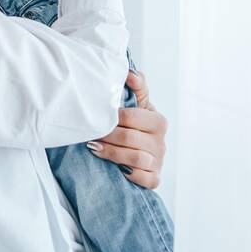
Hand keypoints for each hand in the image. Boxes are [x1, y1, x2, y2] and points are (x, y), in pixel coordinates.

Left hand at [87, 69, 166, 187]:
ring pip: (135, 159)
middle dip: (107, 137)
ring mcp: (159, 161)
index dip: (111, 118)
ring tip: (94, 148)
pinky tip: (114, 169)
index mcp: (158, 121)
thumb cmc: (137, 126)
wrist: (143, 153)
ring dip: (112, 154)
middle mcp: (161, 142)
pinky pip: (143, 179)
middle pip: (129, 138)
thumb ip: (137, 86)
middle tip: (89, 135)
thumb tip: (130, 72)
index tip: (96, 118)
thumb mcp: (139, 105)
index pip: (131, 117)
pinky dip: (128, 174)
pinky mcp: (155, 179)